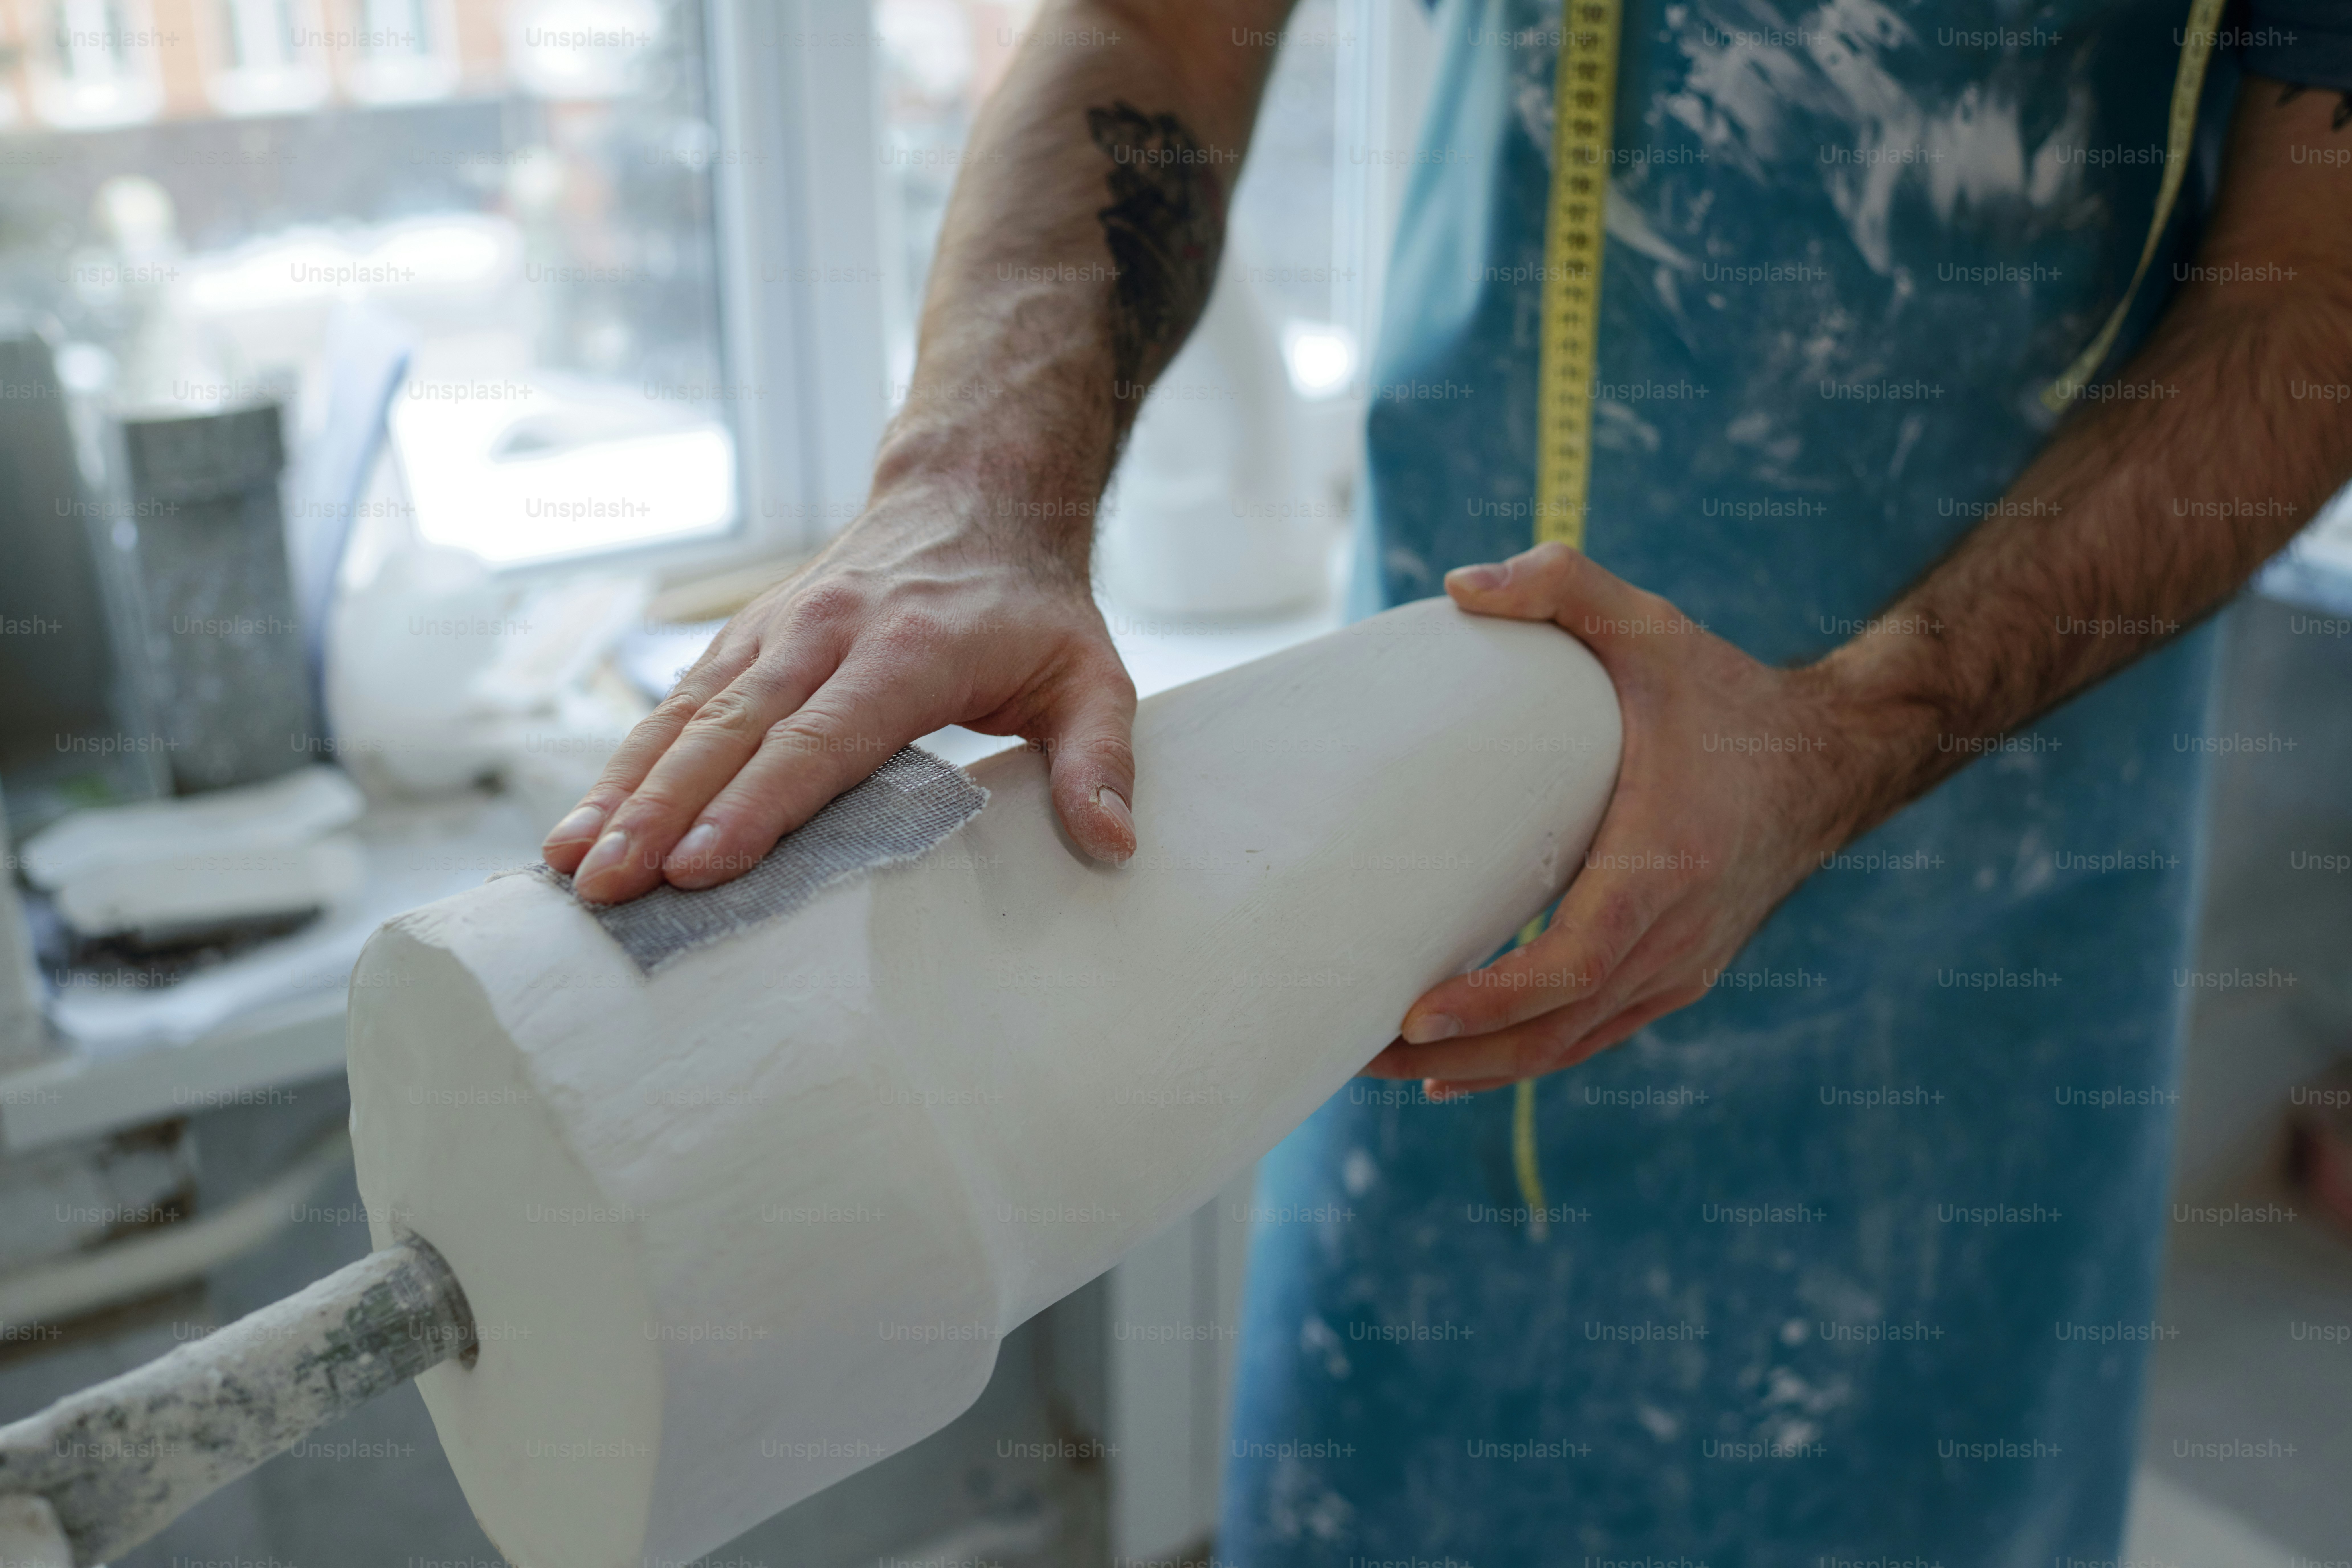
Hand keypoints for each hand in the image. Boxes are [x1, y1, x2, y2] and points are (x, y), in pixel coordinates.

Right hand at [541, 484, 1137, 902]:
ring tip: (570, 864)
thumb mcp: (1094, 673)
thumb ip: (1100, 758)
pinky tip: (582, 822)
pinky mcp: (744, 641)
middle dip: (660, 815)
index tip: (701, 866)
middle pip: (730, 737)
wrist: (976, 494)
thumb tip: (1112, 842)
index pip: (820, 741)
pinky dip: (625, 765)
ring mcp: (772, 634)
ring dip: (623, 794)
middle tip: (605, 885)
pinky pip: (674, 709)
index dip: (758, 806)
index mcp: (906, 652)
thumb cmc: (1033, 605)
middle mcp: (823, 637)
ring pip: (684, 722)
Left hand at [1362, 542, 1866, 1095]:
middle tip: (1361, 1055)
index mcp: (1662, 867)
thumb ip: (1562, 584)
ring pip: (1572, 1046)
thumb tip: (1457, 585)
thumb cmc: (1727, 694)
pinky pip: (1595, 1032)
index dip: (1488, 1004)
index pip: (1567, 968)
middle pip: (1555, 1031)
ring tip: (1388, 1067)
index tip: (1413, 1016)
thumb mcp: (1650, 626)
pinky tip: (1462, 1066)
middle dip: (1458, 1055)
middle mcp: (1676, 937)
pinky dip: (1528, 1055)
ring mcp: (1682, 967)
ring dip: (1482, 1068)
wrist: (1832, 756)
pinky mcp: (1681, 974)